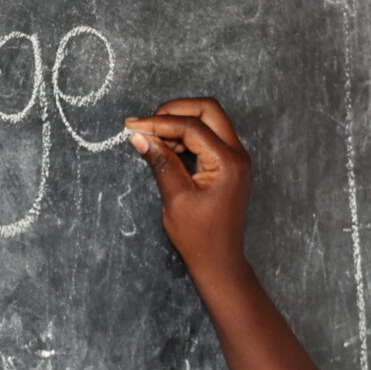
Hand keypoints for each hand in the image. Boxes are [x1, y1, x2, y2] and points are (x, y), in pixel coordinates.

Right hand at [125, 98, 251, 276]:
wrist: (219, 260)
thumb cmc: (200, 236)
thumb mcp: (175, 198)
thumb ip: (160, 162)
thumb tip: (139, 136)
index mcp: (227, 162)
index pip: (191, 126)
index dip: (159, 122)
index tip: (133, 126)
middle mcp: (237, 154)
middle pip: (208, 110)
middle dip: (175, 110)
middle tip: (147, 122)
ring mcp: (236, 158)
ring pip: (209, 119)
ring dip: (180, 122)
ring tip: (153, 138)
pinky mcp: (229, 163)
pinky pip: (209, 135)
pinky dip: (187, 135)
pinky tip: (167, 147)